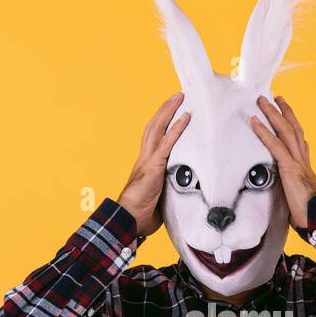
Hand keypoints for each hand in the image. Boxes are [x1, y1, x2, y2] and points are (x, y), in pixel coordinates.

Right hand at [118, 93, 190, 236]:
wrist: (129, 220)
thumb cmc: (143, 213)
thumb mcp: (159, 196)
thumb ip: (168, 187)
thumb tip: (181, 190)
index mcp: (146, 164)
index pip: (153, 138)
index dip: (162, 123)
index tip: (171, 112)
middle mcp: (145, 158)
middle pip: (154, 126)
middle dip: (165, 110)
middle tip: (178, 96)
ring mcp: (148, 161)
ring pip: (158, 128)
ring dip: (169, 111)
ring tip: (180, 98)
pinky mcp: (153, 166)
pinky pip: (167, 143)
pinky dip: (177, 129)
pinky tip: (186, 117)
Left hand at [250, 95, 315, 228]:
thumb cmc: (308, 212)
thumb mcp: (299, 194)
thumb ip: (292, 186)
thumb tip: (286, 187)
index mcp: (305, 166)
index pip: (299, 140)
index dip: (293, 126)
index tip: (287, 116)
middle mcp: (302, 159)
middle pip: (294, 128)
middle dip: (284, 112)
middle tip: (276, 98)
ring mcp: (297, 162)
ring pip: (285, 131)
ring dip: (272, 114)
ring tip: (262, 101)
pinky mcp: (289, 167)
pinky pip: (274, 145)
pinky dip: (263, 132)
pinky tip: (254, 121)